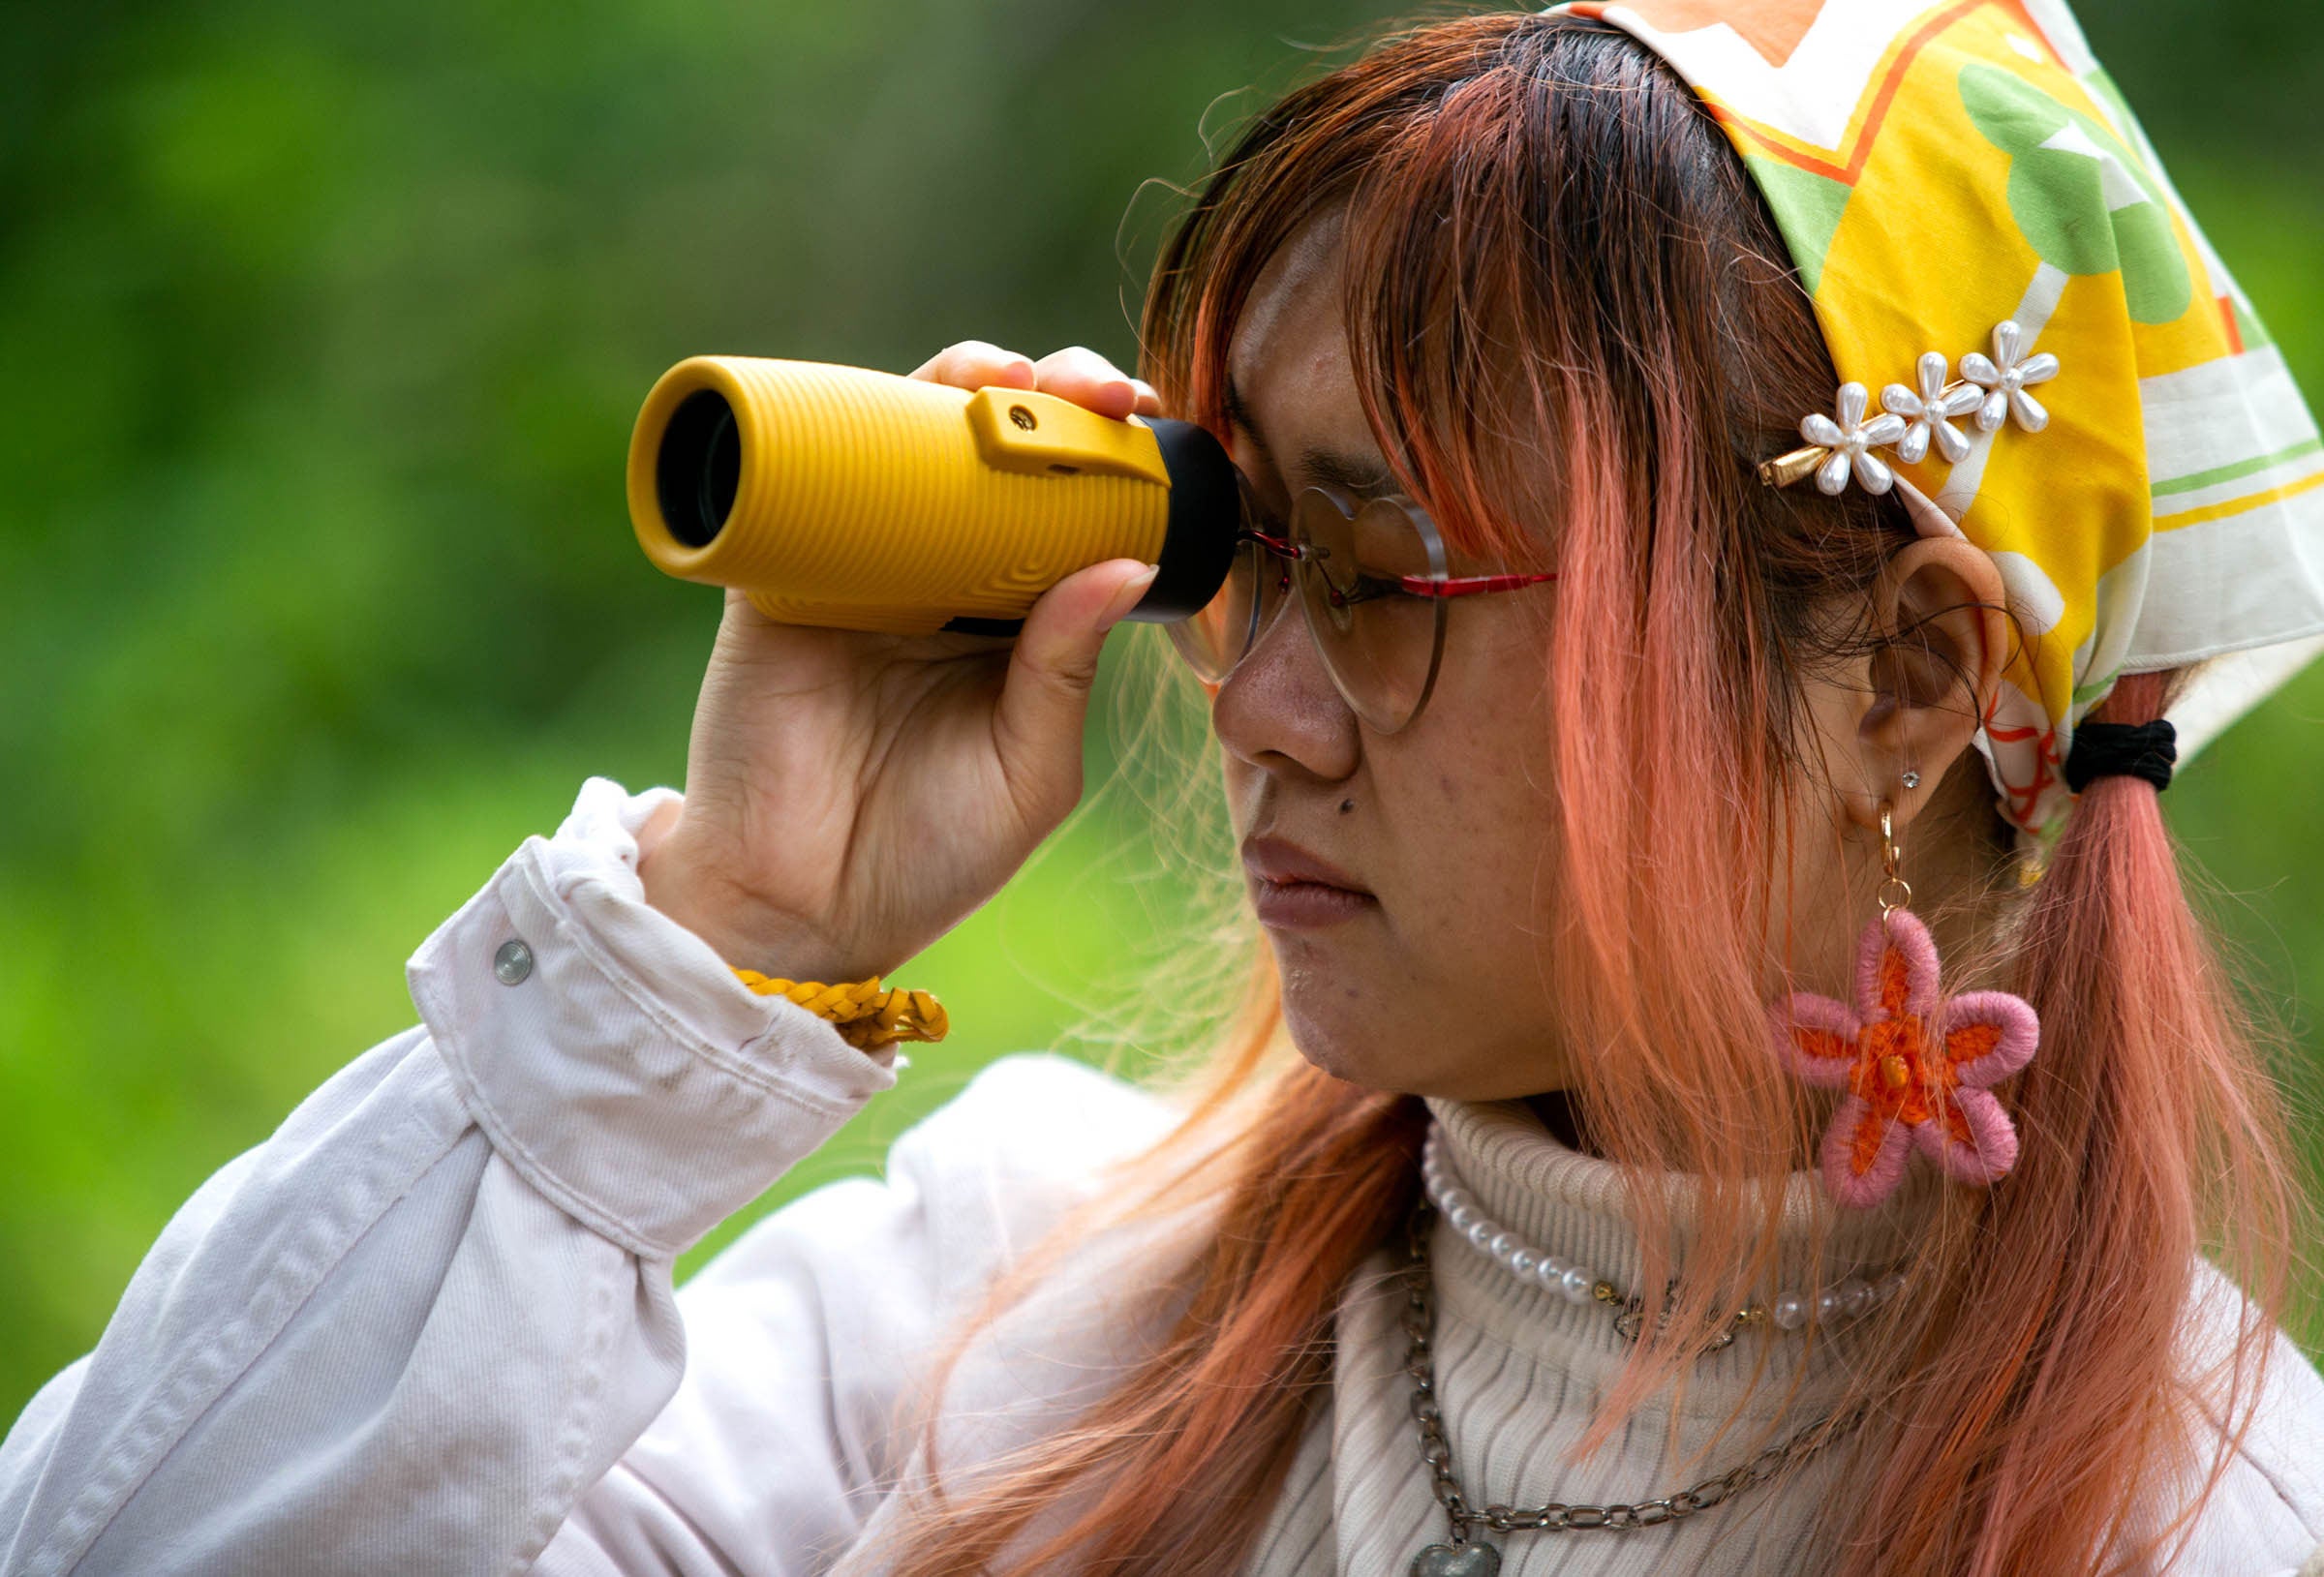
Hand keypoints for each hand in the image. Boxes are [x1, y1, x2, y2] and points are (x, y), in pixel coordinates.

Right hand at [637, 343, 1165, 983]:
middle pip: (997, 451)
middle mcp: (939, 577)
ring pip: (911, 441)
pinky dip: (852, 424)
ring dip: (964, 386)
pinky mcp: (779, 571)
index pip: (1067, 509)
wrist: (799, 911)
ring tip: (1016, 379)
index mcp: (1011, 622)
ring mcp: (858, 566)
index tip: (1149, 424)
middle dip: (1053, 397)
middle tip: (1099, 391)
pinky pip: (810, 476)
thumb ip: (1069, 670)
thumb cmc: (928, 857)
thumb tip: (1128, 561)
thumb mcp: (1030, 772)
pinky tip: (907, 406)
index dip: (1108, 455)